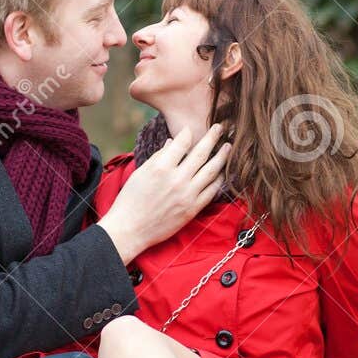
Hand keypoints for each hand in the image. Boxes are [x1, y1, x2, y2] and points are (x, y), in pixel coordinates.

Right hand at [97, 123, 230, 262]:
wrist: (130, 229)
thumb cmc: (130, 200)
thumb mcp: (140, 173)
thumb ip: (158, 157)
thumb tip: (171, 142)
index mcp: (161, 168)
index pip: (181, 142)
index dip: (188, 133)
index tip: (191, 129)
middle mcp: (177, 179)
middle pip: (201, 153)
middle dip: (212, 137)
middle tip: (220, 127)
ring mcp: (187, 195)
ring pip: (212, 171)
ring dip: (222, 157)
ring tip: (228, 147)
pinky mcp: (192, 209)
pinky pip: (211, 191)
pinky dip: (219, 180)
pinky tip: (222, 172)